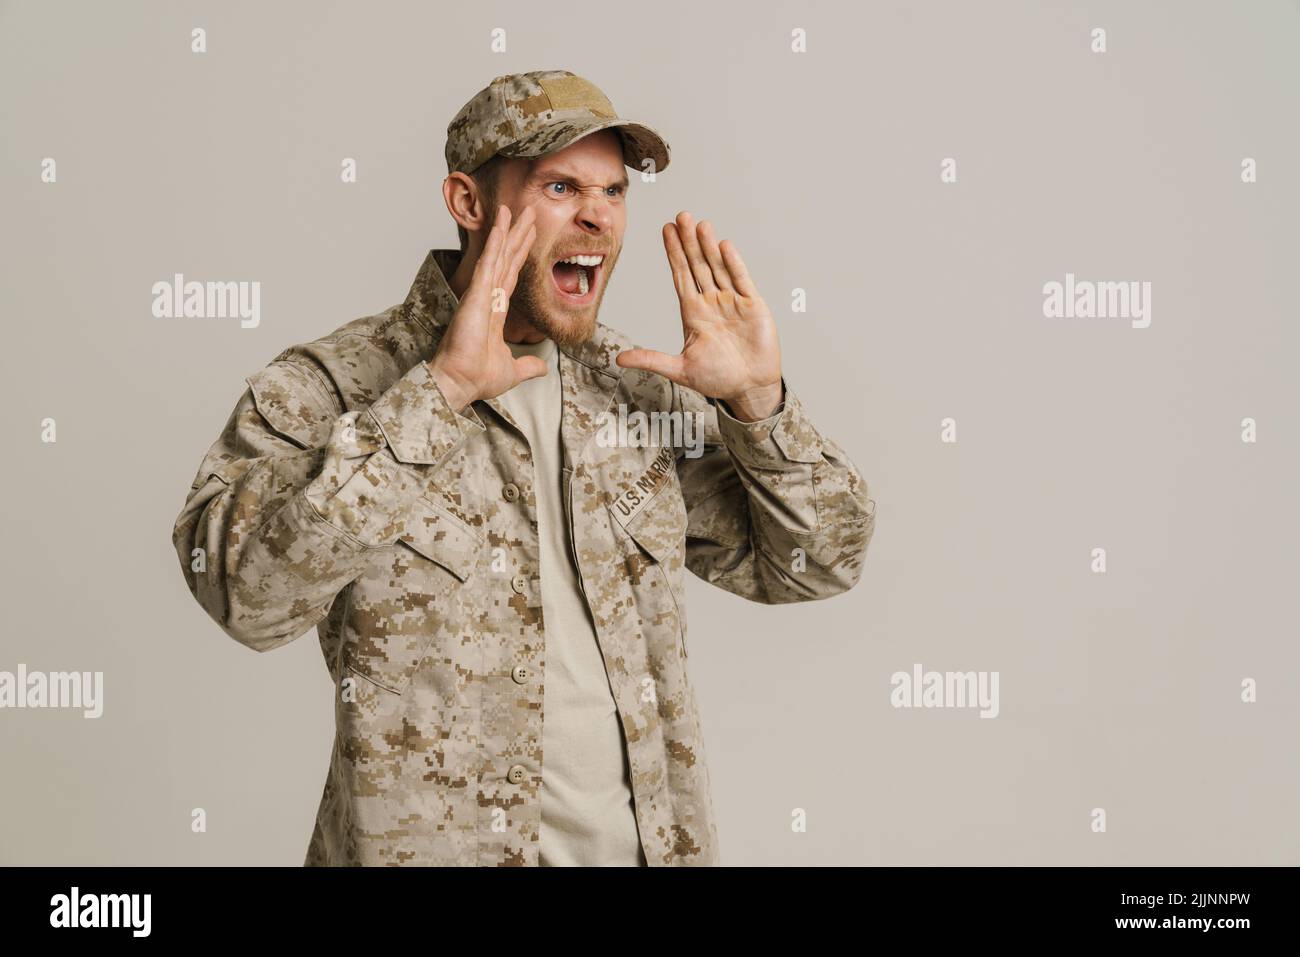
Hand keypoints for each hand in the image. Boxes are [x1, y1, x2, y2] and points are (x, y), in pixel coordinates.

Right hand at [428, 204, 541, 411]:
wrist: (462, 383)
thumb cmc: (477, 377)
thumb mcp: (512, 371)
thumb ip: (528, 366)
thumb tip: (543, 368)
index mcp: (495, 311)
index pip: (512, 275)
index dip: (521, 254)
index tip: (530, 235)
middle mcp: (488, 297)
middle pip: (507, 258)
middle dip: (518, 234)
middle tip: (530, 212)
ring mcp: (481, 294)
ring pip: (497, 255)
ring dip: (506, 231)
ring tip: (513, 208)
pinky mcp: (476, 295)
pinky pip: (488, 264)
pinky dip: (495, 243)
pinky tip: (501, 226)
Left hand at [616, 211, 782, 420]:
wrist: (750, 388)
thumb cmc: (719, 379)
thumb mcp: (680, 370)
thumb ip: (652, 360)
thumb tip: (619, 359)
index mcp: (693, 313)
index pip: (680, 276)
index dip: (673, 253)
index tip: (666, 230)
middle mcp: (711, 302)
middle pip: (697, 265)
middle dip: (688, 241)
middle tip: (681, 216)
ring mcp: (732, 302)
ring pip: (718, 267)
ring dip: (708, 246)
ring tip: (700, 224)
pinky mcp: (752, 306)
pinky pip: (741, 279)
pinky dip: (733, 262)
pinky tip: (724, 245)